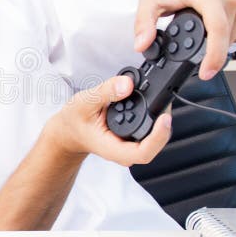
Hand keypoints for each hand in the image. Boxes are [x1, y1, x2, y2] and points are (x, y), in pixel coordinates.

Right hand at [48, 76, 170, 166]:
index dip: (158, 136)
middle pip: (156, 143)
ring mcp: (131, 146)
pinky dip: (154, 114)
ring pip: (156, 136)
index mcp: (113, 149)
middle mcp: (126, 151)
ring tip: (159, 95)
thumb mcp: (84, 102)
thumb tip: (127, 84)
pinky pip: (151, 129)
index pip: (143, 152)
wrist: (70, 129)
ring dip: (160, 115)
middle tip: (165, 96)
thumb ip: (106, 92)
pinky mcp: (134, 138)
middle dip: (163, 121)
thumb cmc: (74, 121)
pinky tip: (151, 100)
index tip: (164, 118)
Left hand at [134, 0, 235, 79]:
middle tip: (194, 46)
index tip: (206, 72)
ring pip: (233, 37)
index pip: (218, 30)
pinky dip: (226, 34)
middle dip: (209, 50)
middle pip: (224, 39)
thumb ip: (143, 23)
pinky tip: (213, 24)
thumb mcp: (152, 0)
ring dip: (218, 42)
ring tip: (202, 28)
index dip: (213, 56)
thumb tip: (142, 45)